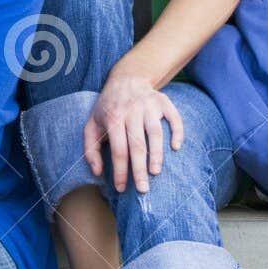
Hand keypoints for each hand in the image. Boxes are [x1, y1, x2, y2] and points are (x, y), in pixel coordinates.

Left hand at [84, 73, 184, 193]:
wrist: (127, 79)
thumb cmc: (108, 107)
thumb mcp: (92, 124)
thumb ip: (91, 149)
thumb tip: (97, 172)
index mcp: (113, 118)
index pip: (118, 149)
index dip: (120, 171)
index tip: (122, 188)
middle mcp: (132, 111)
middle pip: (137, 145)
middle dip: (140, 169)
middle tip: (143, 189)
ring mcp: (149, 106)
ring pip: (156, 133)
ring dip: (157, 154)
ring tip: (155, 172)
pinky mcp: (164, 102)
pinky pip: (174, 118)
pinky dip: (177, 132)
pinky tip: (175, 148)